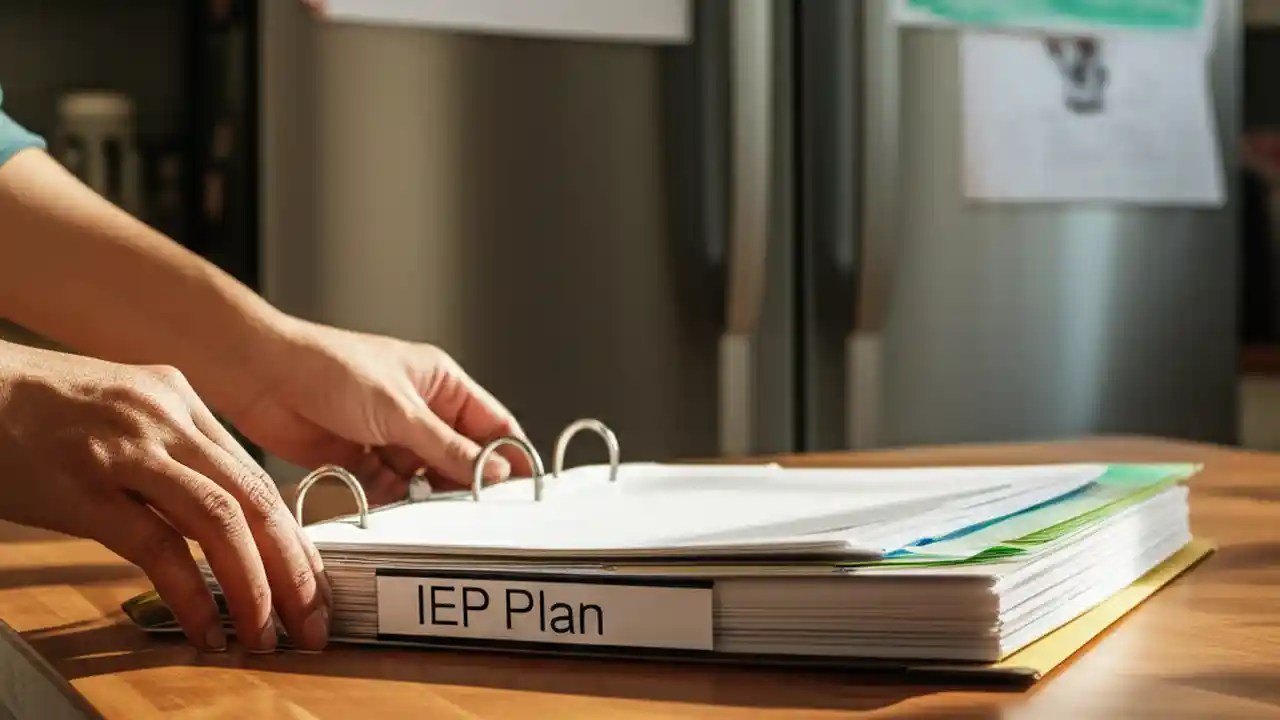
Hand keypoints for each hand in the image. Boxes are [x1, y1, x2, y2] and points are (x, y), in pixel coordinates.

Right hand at [0, 342, 328, 652]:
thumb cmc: (34, 406)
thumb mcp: (122, 411)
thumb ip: (172, 453)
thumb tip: (219, 515)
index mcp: (181, 401)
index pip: (257, 480)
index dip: (292, 540)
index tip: (310, 583)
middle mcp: (166, 420)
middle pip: (256, 502)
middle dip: (295, 570)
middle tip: (313, 621)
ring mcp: (128, 452)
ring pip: (221, 523)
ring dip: (255, 586)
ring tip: (268, 633)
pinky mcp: (84, 488)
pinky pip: (158, 549)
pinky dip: (192, 595)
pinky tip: (206, 628)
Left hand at [221, 320, 531, 505]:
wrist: (262, 377)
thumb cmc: (328, 368)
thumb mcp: (399, 410)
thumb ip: (447, 447)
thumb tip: (493, 472)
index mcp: (440, 383)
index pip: (491, 423)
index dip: (510, 455)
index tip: (526, 487)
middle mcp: (419, 409)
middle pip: (460, 455)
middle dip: (467, 481)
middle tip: (479, 510)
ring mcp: (390, 436)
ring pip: (425, 477)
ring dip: (428, 494)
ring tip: (431, 508)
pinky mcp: (361, 459)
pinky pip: (391, 490)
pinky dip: (394, 501)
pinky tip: (392, 504)